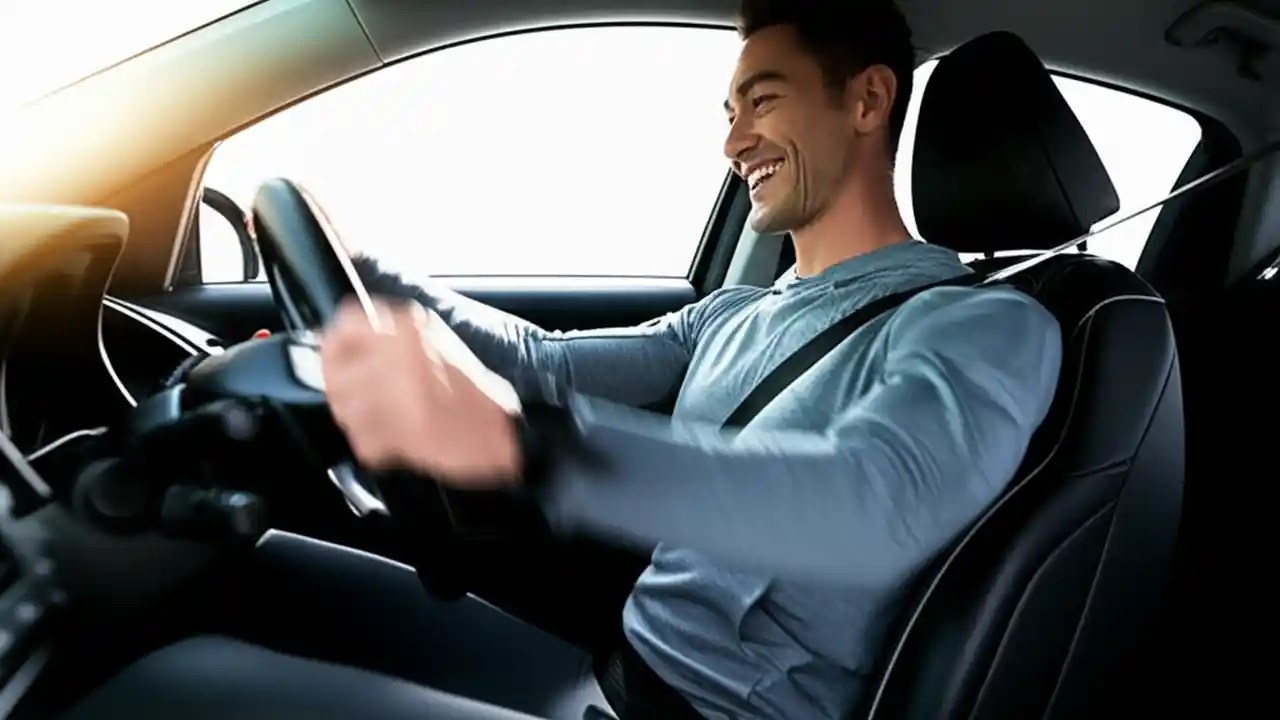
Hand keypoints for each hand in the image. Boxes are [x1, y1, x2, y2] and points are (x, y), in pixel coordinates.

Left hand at [318, 297, 522, 486]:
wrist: (508, 431)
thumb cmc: (474, 392)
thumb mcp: (432, 344)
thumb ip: (386, 339)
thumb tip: (336, 343)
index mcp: (407, 327)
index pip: (343, 326)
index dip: (334, 347)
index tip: (337, 361)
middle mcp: (401, 354)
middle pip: (336, 374)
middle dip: (344, 392)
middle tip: (363, 402)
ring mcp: (403, 393)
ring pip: (346, 410)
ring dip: (360, 421)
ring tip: (386, 422)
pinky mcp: (407, 431)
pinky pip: (365, 442)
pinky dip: (377, 447)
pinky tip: (399, 440)